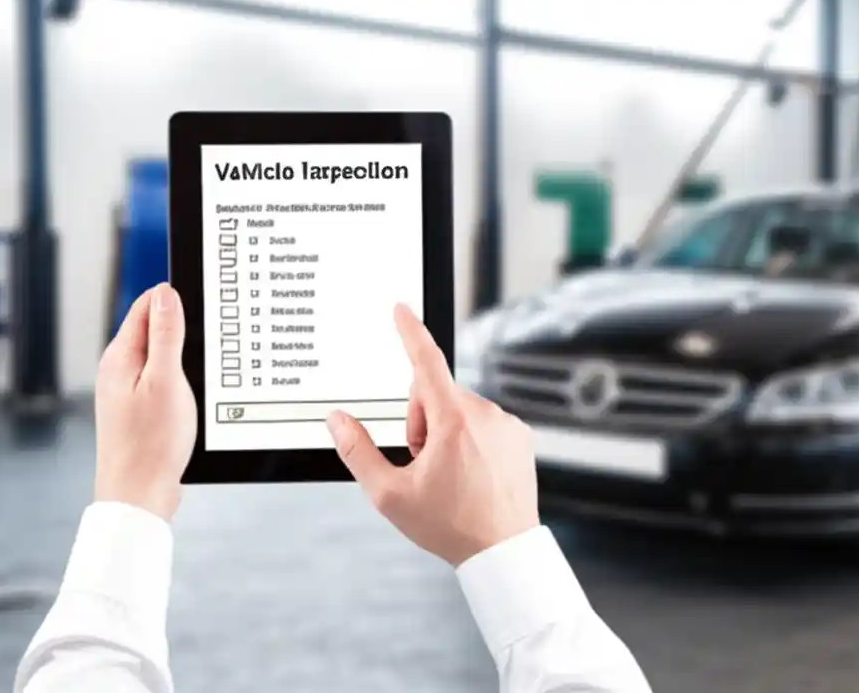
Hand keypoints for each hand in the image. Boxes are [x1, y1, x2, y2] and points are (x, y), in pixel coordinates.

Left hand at [94, 283, 196, 520]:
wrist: (138, 496)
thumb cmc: (151, 445)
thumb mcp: (167, 382)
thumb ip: (166, 335)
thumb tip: (166, 293)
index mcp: (119, 357)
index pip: (146, 306)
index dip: (175, 297)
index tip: (204, 298)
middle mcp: (118, 371)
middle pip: (153, 329)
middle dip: (181, 324)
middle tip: (211, 331)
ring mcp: (127, 391)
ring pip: (159, 356)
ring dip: (182, 353)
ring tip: (204, 363)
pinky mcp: (138, 410)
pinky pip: (162, 379)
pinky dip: (180, 377)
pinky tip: (194, 390)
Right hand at [327, 305, 538, 566]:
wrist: (502, 550)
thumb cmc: (449, 525)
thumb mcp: (390, 494)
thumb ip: (357, 451)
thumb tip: (338, 421)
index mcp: (453, 420)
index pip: (425, 362)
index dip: (409, 332)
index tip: (402, 309)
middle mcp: (484, 413)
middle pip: (435, 395)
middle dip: (421, 422)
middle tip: (423, 465)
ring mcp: (506, 424)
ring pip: (460, 411)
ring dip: (446, 433)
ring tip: (450, 476)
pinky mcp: (520, 437)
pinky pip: (484, 424)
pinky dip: (472, 441)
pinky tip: (472, 475)